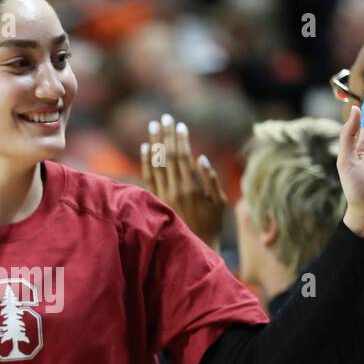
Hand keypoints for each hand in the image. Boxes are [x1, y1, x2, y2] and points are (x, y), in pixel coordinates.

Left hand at [139, 112, 228, 246]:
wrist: (194, 246)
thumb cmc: (211, 223)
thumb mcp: (219, 202)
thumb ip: (211, 179)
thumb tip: (200, 157)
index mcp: (193, 187)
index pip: (183, 157)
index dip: (181, 139)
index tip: (180, 125)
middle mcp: (175, 189)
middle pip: (168, 156)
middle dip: (167, 135)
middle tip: (165, 118)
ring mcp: (163, 195)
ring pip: (156, 163)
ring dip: (154, 143)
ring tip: (153, 126)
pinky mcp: (155, 200)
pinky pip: (148, 177)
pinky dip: (146, 161)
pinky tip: (145, 148)